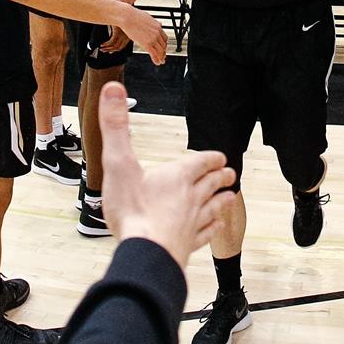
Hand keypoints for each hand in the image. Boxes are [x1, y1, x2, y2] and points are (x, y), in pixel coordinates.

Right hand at [98, 82, 234, 268]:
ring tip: (229, 196)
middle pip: (211, 184)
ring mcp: (192, 223)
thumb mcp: (118, 163)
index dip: (210, 157)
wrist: (145, 254)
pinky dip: (213, 228)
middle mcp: (191, 198)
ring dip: (222, 200)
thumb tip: (113, 89)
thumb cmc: (132, 211)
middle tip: (230, 173)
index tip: (219, 156)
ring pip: (213, 208)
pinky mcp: (188, 246)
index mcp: (177, 176)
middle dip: (220, 176)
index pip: (200, 162)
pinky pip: (205, 234)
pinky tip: (216, 227)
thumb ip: (115, 126)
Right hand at [117, 5, 168, 65]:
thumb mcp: (148, 17)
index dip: (164, 45)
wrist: (127, 17)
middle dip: (163, 52)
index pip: (164, 38)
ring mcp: (153, 39)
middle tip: (163, 57)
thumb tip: (159, 23)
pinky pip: (154, 54)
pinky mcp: (146, 44)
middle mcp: (157, 33)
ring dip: (161, 57)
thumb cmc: (134, 16)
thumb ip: (154, 22)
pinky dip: (156, 59)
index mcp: (158, 26)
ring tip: (160, 61)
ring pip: (160, 51)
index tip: (163, 48)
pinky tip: (157, 63)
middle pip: (163, 45)